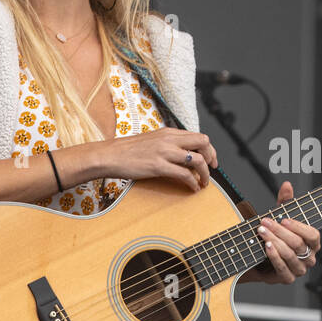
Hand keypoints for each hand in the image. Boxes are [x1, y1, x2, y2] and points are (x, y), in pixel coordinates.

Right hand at [97, 127, 216, 191]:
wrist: (110, 155)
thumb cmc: (128, 151)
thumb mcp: (152, 141)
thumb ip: (168, 144)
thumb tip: (183, 155)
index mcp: (169, 132)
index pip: (198, 136)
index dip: (208, 149)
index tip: (210, 160)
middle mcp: (169, 139)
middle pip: (203, 142)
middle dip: (211, 157)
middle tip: (212, 170)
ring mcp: (164, 152)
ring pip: (197, 160)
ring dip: (205, 173)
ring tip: (204, 183)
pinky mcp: (158, 166)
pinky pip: (184, 174)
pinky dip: (193, 182)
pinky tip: (193, 188)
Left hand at [241, 181, 320, 284]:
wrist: (261, 258)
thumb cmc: (276, 236)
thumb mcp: (281, 217)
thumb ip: (285, 202)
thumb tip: (287, 184)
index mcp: (313, 243)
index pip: (313, 235)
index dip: (299, 227)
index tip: (283, 219)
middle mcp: (309, 257)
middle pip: (298, 244)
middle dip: (280, 231)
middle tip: (265, 222)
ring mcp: (299, 269)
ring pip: (290, 255)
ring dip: (274, 241)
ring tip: (262, 231)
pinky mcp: (288, 278)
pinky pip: (283, 268)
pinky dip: (274, 256)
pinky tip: (266, 246)